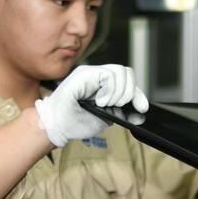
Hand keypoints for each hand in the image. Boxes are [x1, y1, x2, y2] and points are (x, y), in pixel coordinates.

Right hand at [34, 64, 149, 147]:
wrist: (56, 126)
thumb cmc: (74, 122)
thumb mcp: (104, 118)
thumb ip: (119, 112)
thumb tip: (138, 113)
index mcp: (102, 85)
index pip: (127, 81)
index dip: (137, 94)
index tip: (142, 108)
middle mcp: (97, 76)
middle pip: (126, 72)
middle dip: (128, 92)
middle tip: (117, 105)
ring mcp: (90, 73)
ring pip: (119, 72)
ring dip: (118, 92)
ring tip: (105, 103)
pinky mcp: (83, 74)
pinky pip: (107, 75)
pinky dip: (109, 90)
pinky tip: (100, 101)